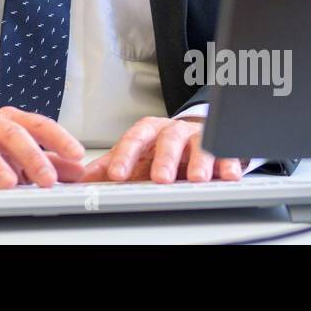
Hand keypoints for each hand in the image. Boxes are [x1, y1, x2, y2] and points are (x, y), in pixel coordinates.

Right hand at [0, 106, 86, 188]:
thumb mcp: (21, 156)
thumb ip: (49, 162)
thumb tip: (78, 169)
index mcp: (13, 123)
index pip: (40, 125)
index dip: (59, 138)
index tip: (76, 153)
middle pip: (15, 135)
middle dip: (32, 156)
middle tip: (47, 178)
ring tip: (8, 182)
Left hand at [81, 116, 243, 183]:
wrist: (192, 136)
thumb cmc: (159, 148)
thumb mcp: (134, 154)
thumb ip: (110, 165)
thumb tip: (81, 178)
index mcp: (149, 131)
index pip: (135, 140)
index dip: (125, 156)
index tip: (117, 175)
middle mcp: (173, 131)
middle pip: (168, 141)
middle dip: (165, 160)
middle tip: (161, 179)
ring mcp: (198, 138)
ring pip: (200, 145)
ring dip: (199, 162)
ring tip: (198, 179)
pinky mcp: (221, 147)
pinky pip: (227, 152)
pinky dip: (229, 163)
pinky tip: (229, 175)